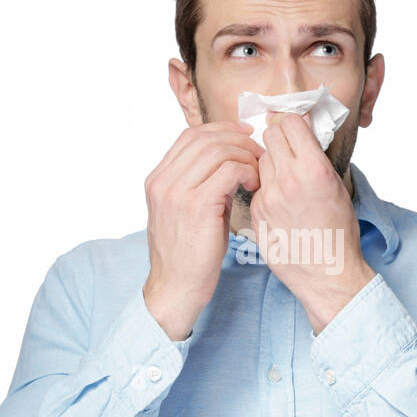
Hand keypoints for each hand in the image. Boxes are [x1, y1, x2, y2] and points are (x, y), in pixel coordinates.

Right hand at [142, 120, 263, 339]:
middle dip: (238, 140)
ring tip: (258, 171)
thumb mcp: (187, 211)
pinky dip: (246, 172)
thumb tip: (232, 161)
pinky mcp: (196, 205)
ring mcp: (176, 192)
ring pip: (218, 150)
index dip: (221, 129)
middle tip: (259, 152)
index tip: (245, 135)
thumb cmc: (188, 254)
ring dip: (245, 156)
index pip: (190, 136)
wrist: (176, 287)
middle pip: (205, 138)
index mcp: (157, 179)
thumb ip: (202, 183)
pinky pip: (228, 171)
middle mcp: (162, 181)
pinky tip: (254, 185)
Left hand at [251, 110, 375, 334]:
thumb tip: (302, 130)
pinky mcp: (256, 213)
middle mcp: (288, 180)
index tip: (295, 129)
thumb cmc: (339, 231)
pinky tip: (280, 203)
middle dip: (278, 138)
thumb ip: (315, 155)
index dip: (292, 123)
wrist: (327, 273)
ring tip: (286, 179)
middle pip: (269, 136)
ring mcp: (268, 198)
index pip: (289, 122)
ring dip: (270, 163)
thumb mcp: (336, 185)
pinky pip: (257, 187)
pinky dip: (265, 188)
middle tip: (288, 149)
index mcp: (313, 169)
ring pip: (260, 160)